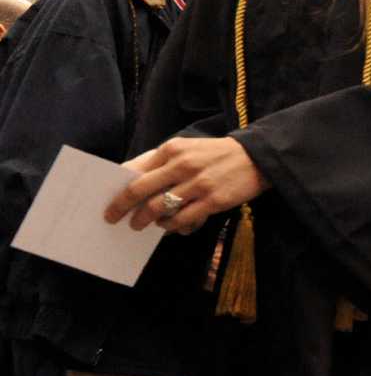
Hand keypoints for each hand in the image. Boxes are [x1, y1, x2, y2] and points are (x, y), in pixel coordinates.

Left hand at [105, 136, 268, 234]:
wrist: (257, 157)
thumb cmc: (216, 155)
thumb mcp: (188, 149)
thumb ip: (162, 162)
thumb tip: (133, 182)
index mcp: (172, 149)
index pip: (134, 170)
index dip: (118, 189)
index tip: (109, 201)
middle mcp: (182, 165)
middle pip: (140, 190)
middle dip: (122, 208)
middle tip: (114, 219)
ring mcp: (198, 184)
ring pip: (159, 207)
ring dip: (146, 220)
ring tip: (143, 225)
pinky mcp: (213, 200)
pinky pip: (183, 218)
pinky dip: (171, 225)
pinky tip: (169, 226)